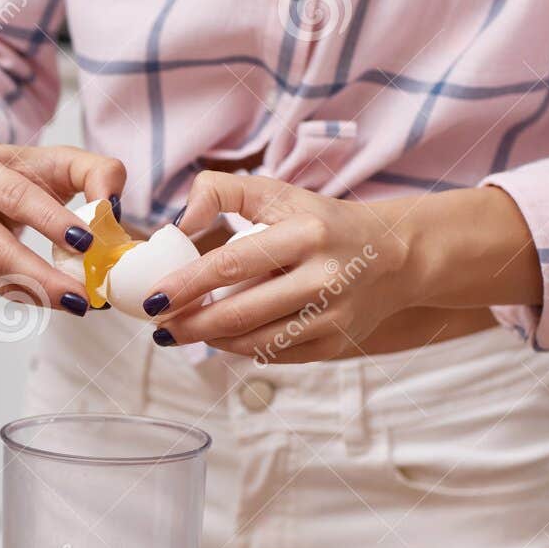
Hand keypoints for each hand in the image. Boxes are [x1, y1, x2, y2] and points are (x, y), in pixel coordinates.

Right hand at [0, 123, 126, 314]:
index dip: (49, 222)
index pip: (13, 197)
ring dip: (37, 294)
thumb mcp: (61, 160)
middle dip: (42, 276)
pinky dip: (25, 296)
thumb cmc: (19, 172)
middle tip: (82, 294)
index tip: (86, 244)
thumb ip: (97, 173)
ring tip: (77, 301)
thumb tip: (109, 209)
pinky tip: (53, 297)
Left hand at [143, 172, 417, 361]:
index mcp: (306, 234)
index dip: (185, 286)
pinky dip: (241, 348)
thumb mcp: (278, 194)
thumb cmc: (322, 222)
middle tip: (160, 325)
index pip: (231, 265)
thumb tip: (180, 223)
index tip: (152, 300)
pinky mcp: (334, 344)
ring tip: (184, 330)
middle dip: (190, 325)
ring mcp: (332, 316)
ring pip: (253, 342)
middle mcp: (323, 278)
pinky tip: (222, 337)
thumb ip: (222, 192)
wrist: (396, 256)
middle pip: (238, 314)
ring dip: (210, 341)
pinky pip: (274, 354)